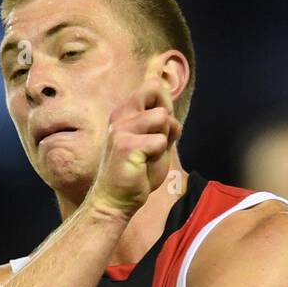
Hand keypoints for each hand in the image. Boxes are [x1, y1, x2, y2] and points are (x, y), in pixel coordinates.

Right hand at [86, 78, 181, 217]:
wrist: (116, 200)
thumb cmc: (136, 172)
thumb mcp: (153, 140)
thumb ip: (161, 122)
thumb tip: (171, 105)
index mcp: (125, 112)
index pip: (153, 85)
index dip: (166, 103)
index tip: (160, 127)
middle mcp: (120, 115)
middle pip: (156, 90)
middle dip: (167, 115)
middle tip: (156, 141)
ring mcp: (121, 129)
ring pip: (163, 117)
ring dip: (164, 139)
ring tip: (149, 155)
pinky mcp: (126, 145)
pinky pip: (160, 141)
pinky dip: (159, 156)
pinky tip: (144, 165)